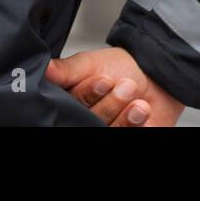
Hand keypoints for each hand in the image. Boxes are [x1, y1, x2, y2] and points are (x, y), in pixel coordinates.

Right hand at [47, 47, 185, 126]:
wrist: (154, 77)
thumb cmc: (120, 68)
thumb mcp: (90, 63)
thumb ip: (68, 69)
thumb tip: (45, 68)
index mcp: (70, 101)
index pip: (68, 107)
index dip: (88, 94)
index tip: (103, 80)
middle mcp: (84, 119)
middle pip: (88, 120)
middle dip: (109, 103)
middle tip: (124, 85)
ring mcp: (103, 129)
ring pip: (106, 129)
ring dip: (124, 114)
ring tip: (136, 97)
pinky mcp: (122, 137)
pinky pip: (123, 135)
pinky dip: (133, 123)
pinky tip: (141, 109)